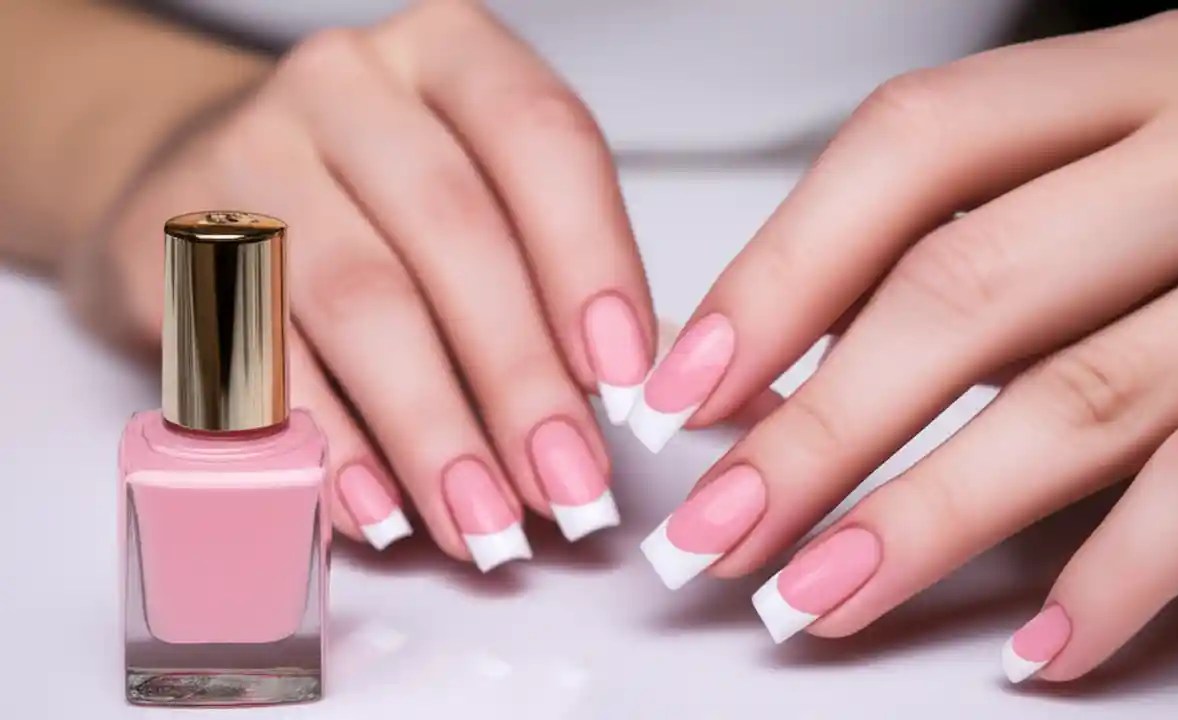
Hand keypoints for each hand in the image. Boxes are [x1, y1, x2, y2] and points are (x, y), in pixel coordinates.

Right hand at [72, 1, 653, 567]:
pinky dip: (330, 444)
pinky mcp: (175, 244)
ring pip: (360, 300)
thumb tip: (663, 394)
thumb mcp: (484, 191)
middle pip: (454, 232)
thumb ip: (567, 277)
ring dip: (432, 427)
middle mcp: (348, 85)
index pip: (542, 141)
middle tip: (567, 485)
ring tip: (483, 518)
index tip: (626, 379)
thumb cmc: (380, 195)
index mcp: (452, 53)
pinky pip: (261, 357)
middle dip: (520, 376)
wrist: (207, 177)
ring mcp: (251, 155)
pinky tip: (380, 507)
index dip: (594, 262)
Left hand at [633, 10, 1177, 681]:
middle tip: (721, 524)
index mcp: (1129, 80)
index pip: (912, 145)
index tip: (691, 389)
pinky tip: (1034, 646)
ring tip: (816, 592)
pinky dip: (1109, 576)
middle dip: (817, 428)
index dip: (780, 273)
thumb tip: (751, 374)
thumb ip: (946, 259)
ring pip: (1073, 399)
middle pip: (967, 285)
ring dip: (919, 519)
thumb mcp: (1084, 204)